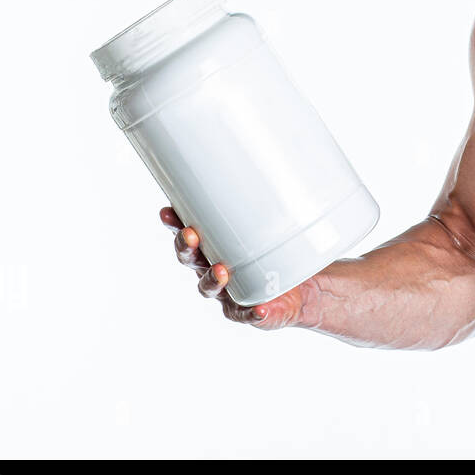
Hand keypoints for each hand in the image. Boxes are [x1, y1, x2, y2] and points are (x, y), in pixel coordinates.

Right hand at [160, 205, 312, 328]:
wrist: (307, 285)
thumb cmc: (285, 248)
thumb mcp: (280, 220)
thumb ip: (276, 196)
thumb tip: (287, 159)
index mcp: (214, 246)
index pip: (188, 233)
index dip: (174, 224)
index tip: (168, 212)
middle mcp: (214, 269)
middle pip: (191, 260)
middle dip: (187, 248)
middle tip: (190, 235)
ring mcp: (229, 293)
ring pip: (210, 288)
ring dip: (212, 279)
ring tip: (222, 270)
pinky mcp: (250, 311)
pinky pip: (248, 314)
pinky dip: (252, 313)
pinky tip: (259, 309)